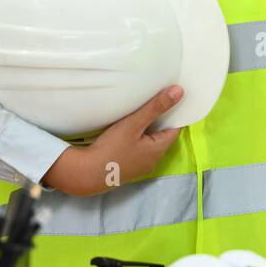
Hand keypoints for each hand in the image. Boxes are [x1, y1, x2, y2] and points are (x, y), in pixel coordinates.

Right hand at [41, 86, 183, 196]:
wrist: (86, 174)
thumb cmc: (111, 148)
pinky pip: (139, 151)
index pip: (175, 129)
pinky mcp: (128, 169)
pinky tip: (127, 133)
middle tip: (154, 103)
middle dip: (160, 121)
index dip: (174, 114)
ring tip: (140, 115)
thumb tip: (179, 92)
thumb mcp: (134, 123)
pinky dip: (137, 140)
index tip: (170, 100)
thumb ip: (156, 107)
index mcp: (159, 149)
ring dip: (147, 131)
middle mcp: (153, 160)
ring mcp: (141, 167)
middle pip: (162, 136)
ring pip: (150, 144)